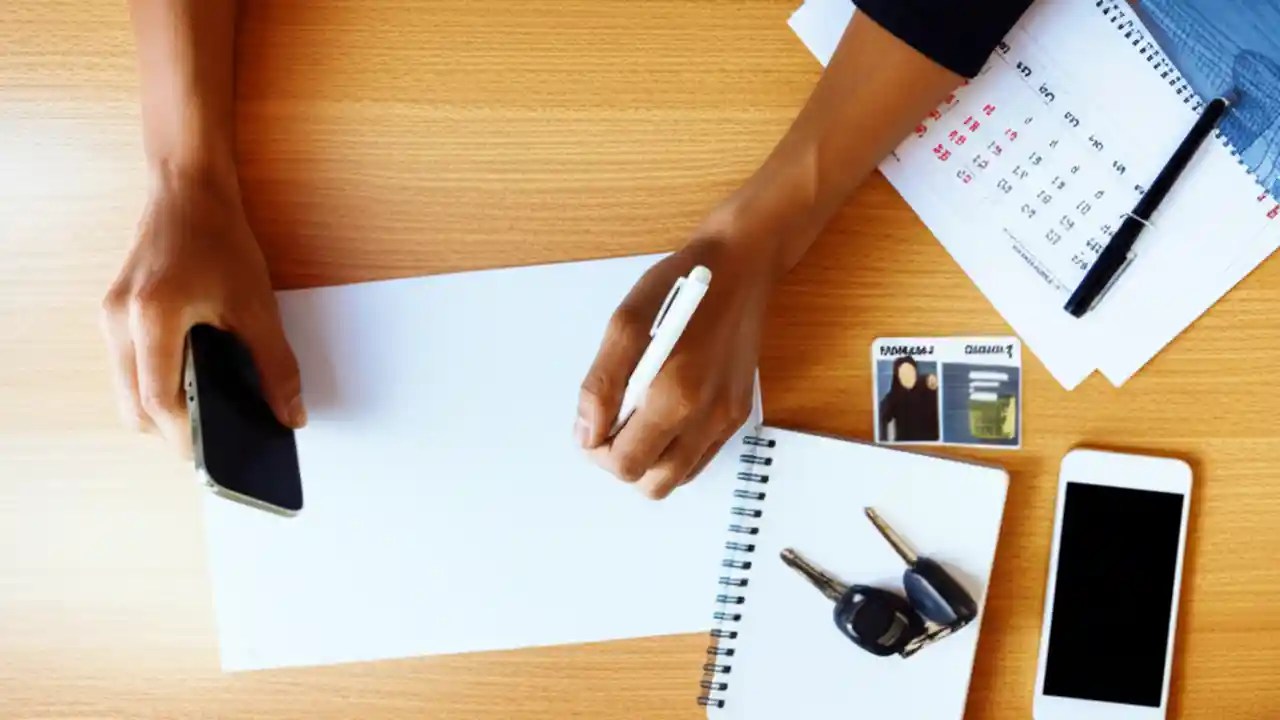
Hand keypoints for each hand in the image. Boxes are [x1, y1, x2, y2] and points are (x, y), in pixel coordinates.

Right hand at [100, 166, 303, 453]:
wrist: (187, 190)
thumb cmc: (221, 240)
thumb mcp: (258, 307)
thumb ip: (276, 367)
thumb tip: (290, 417)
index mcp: (151, 318)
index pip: (159, 404)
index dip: (187, 440)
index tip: (217, 461)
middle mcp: (118, 321)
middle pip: (134, 408)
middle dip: (172, 433)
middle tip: (218, 444)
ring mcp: (109, 317)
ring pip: (127, 391)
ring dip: (162, 410)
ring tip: (210, 417)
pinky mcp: (113, 313)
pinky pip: (128, 368)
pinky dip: (156, 385)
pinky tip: (193, 384)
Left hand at [576, 236, 773, 498]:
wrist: (741, 266)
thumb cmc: (680, 285)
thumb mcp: (626, 320)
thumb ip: (602, 382)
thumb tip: (586, 432)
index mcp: (676, 393)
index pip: (626, 464)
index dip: (599, 451)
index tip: (595, 422)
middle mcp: (707, 416)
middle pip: (652, 484)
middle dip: (623, 461)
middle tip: (614, 421)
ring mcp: (727, 419)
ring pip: (677, 478)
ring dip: (650, 459)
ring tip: (639, 414)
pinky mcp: (738, 415)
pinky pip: (700, 459)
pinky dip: (675, 450)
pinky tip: (665, 411)